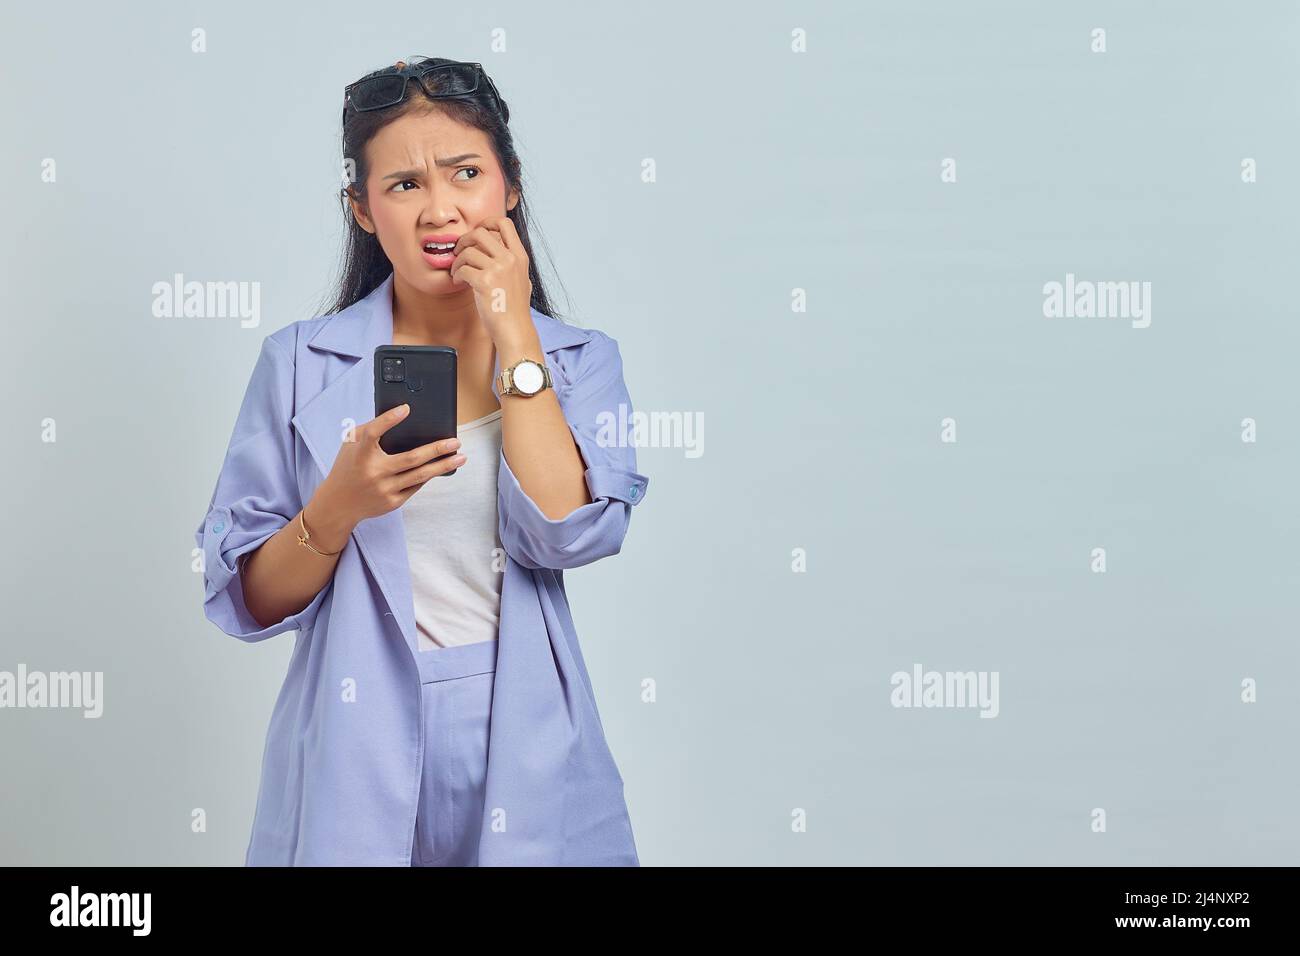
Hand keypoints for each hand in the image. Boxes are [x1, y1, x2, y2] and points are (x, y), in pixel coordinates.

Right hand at [310, 404, 465, 536]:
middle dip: (437, 449)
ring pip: (420, 475)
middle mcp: (373, 472)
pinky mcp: (392, 502)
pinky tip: (441, 467)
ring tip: (460, 457)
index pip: (373, 433)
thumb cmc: (349, 467)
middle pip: (411, 459)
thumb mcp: (351, 445)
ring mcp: (384, 489)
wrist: (338, 503)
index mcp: (360, 454)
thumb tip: (400, 415)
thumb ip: (370, 430)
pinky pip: (416, 486)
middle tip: (456, 442)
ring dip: (443, 466)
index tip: (406, 408)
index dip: (388, 420)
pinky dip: (429, 475)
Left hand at [448, 216, 533, 338]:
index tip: (477, 232)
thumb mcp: (521, 279)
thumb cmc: (514, 308)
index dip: (487, 222)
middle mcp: (511, 259)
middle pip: (481, 232)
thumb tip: (498, 246)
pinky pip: (462, 269)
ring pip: (468, 251)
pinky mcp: (485, 282)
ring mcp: (498, 270)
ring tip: (457, 272)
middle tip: (459, 251)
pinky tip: (458, 282)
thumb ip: (512, 262)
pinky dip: (456, 275)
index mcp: (520, 256)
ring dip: (457, 260)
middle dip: (465, 240)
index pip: (504, 223)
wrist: (514, 330)